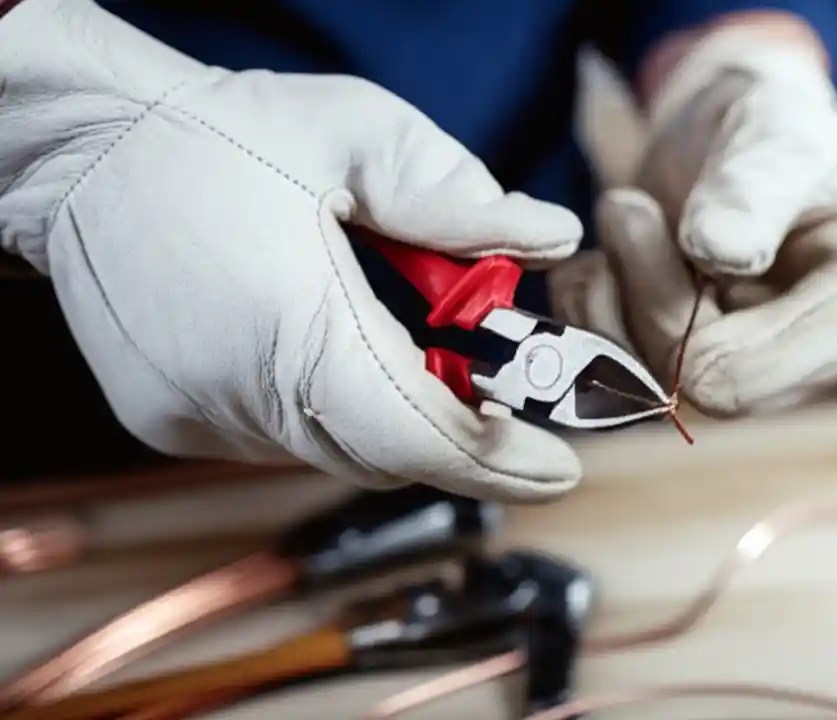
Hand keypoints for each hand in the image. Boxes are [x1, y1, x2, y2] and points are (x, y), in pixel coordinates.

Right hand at [0, 0, 582, 500]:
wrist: (79, 146)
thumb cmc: (217, 133)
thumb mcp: (359, 136)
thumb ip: (461, 200)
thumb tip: (549, 237)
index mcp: (294, 326)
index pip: (419, 440)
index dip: (499, 464)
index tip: (559, 468)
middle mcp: (238, 394)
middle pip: (387, 456)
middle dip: (457, 433)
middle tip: (500, 388)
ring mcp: (195, 417)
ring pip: (336, 452)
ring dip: (392, 417)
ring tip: (410, 344)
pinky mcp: (169, 420)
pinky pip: (283, 438)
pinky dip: (331, 410)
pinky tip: (330, 345)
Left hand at [551, 22, 836, 415]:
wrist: (740, 133)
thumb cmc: (779, 126)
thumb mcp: (779, 134)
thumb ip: (755, 188)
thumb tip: (717, 251)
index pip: (739, 379)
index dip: (676, 312)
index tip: (667, 223)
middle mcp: (799, 365)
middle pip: (685, 382)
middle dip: (640, 292)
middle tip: (625, 205)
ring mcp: (741, 372)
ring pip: (637, 380)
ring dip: (608, 293)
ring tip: (623, 210)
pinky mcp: (688, 366)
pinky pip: (607, 367)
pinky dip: (590, 303)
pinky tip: (606, 248)